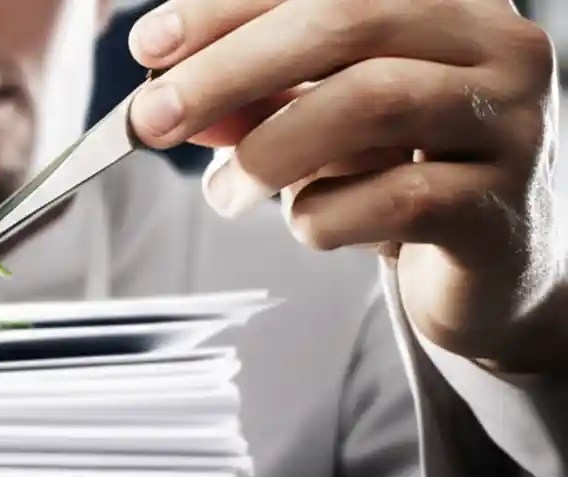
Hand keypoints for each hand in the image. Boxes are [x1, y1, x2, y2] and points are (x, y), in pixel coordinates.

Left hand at [127, 0, 566, 373]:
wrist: (492, 267)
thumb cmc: (397, 173)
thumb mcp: (315, 121)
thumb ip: (251, 98)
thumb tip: (167, 95)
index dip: (226, 8)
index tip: (149, 47)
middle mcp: (494, 42)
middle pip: (346, 19)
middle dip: (229, 70)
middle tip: (155, 120)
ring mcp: (511, 123)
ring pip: (373, 100)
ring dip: (268, 151)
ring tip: (226, 193)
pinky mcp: (500, 208)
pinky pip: (395, 199)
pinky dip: (323, 215)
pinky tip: (311, 224)